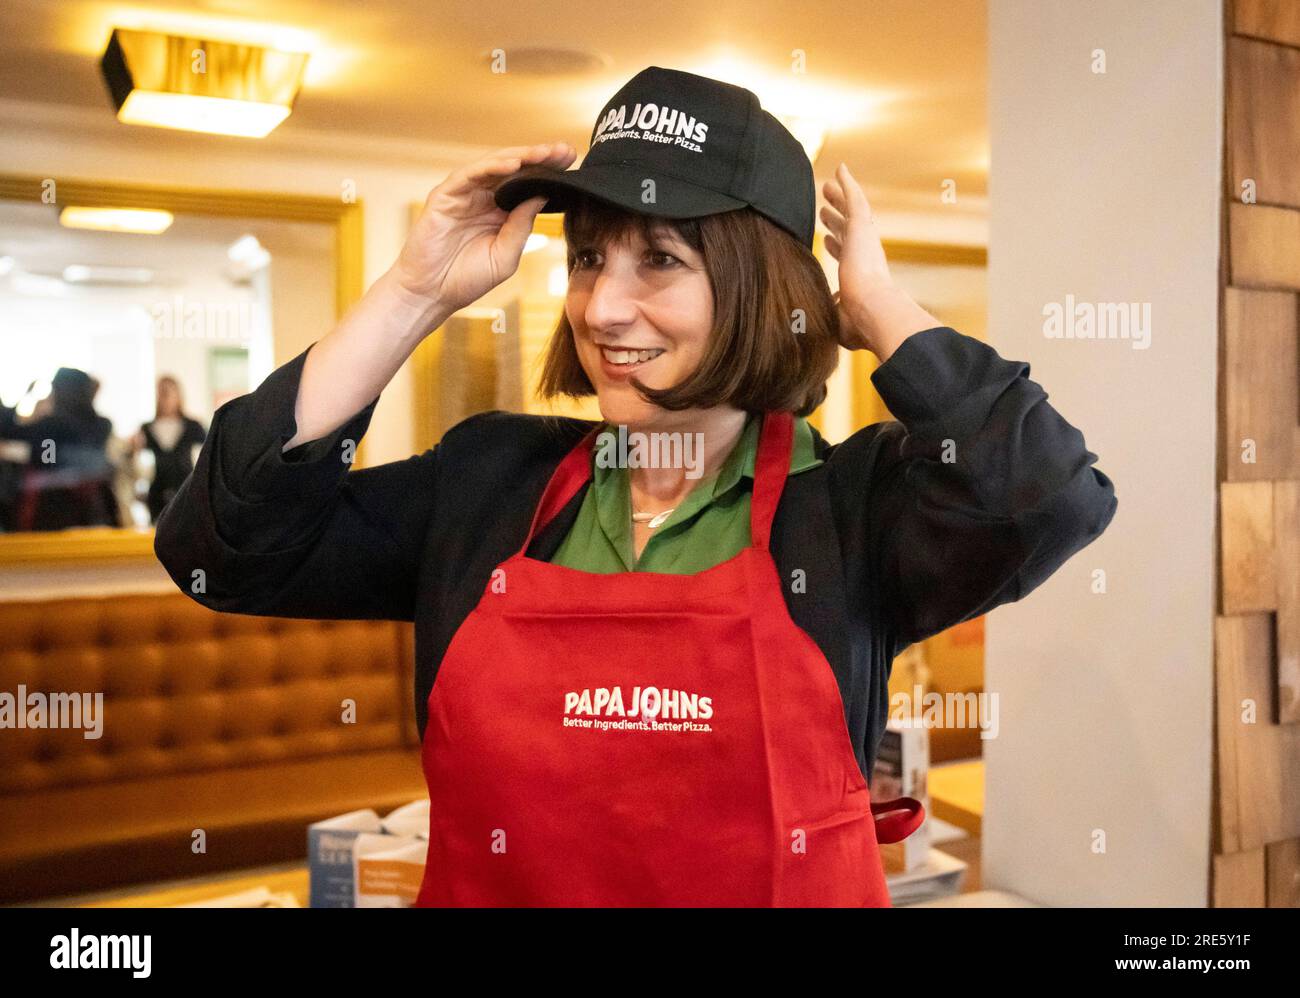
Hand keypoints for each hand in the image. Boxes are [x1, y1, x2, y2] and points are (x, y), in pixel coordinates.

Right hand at [391, 142, 577, 313]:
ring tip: (544, 154)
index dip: (549, 173)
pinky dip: (491, 167)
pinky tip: (513, 165)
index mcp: (500, 212)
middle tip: (565, 151)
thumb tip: (542, 195)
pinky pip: (470, 174)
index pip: (528, 185)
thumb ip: (522, 226)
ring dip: (520, 157)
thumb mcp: (506, 255)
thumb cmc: (467, 279)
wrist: (432, 294)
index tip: (573, 163)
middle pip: (514, 170)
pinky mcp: (445, 195)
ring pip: (494, 166)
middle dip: (540, 158)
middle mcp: (483, 198)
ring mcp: (464, 195)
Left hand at [820, 163, 940, 360]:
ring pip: (851, 211)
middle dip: (837, 220)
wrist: (874, 311)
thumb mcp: (837, 319)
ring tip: (826, 187)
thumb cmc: (859, 324)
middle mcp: (865, 254)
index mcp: (860, 275)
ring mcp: (864, 239)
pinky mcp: (862, 227)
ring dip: (839, 197)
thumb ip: (828, 314)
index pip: (847, 257)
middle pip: (849, 231)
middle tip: (825, 210)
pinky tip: (840, 169)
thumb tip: (812, 320)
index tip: (828, 241)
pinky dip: (848, 183)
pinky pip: (855, 198)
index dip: (838, 247)